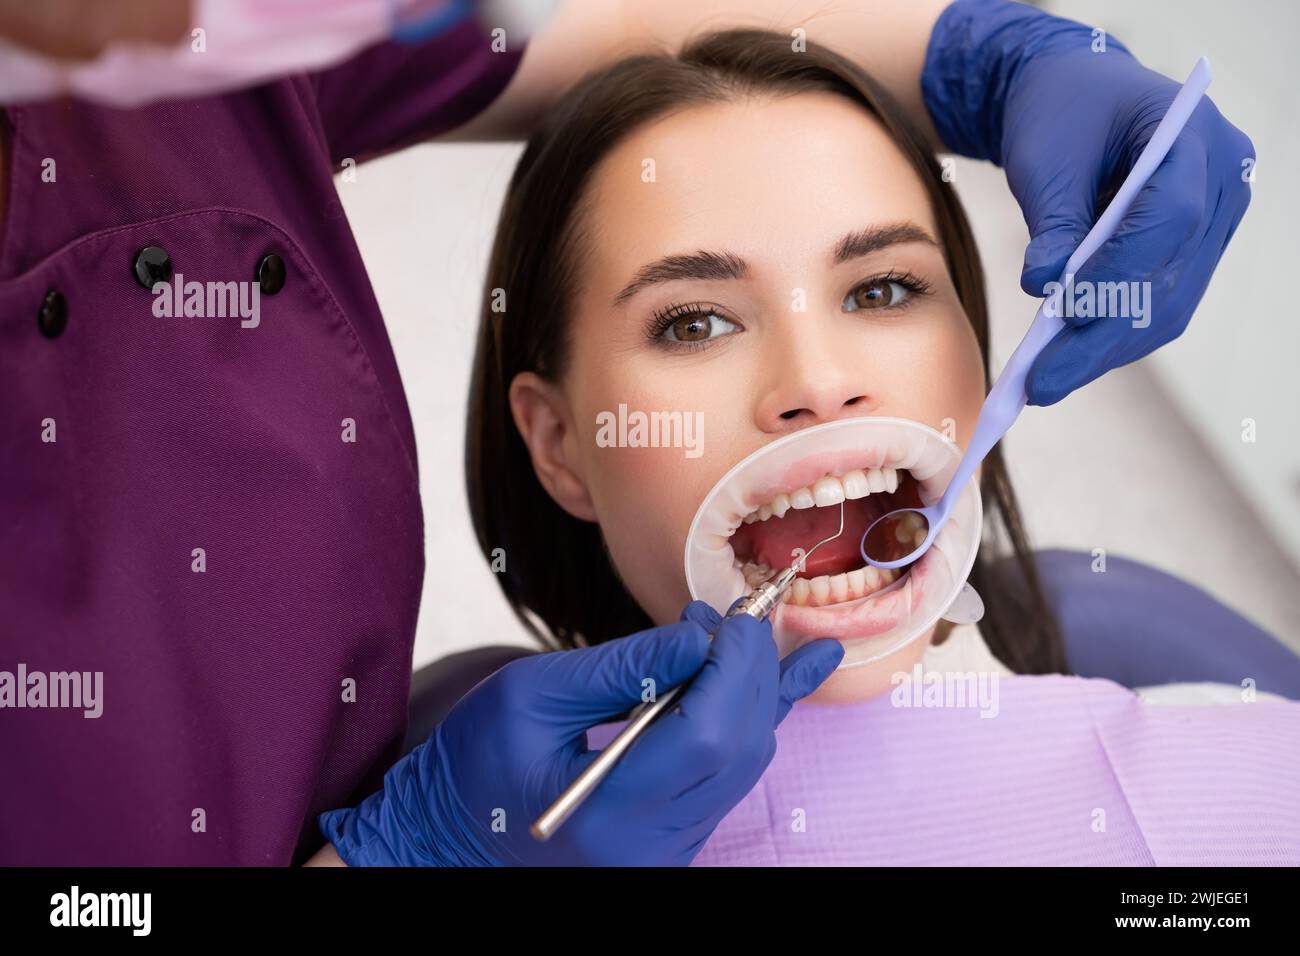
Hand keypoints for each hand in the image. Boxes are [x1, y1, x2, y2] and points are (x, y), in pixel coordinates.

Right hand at [318, 601, 842, 864]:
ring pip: (742, 766)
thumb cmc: (473, 762)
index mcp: (605, 812)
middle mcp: (648, 848)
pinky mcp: (670, 847)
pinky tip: (784, 680)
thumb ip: (621, 668)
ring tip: (752, 635)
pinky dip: (746, 722)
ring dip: (755, 694)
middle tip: (743, 614)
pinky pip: (727, 780)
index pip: (704, 735)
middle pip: (736, 751)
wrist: (446, 836)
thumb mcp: (529, 695)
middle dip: (751, 672)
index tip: (733, 615)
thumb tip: (700, 635)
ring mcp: (664, 855)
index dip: (731, 667)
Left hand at [922, 0, 1253, 405]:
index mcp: (1194, 137)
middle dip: (1102, 338)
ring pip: (1168, 306)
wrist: (1078, 96)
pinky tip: (1065, 365)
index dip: (1118, 271)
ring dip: (1104, 351)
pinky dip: (1112, 338)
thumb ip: (1052, 220)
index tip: (1063, 313)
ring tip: (1045, 385)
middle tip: (1042, 385)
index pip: (1171, 218)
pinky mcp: (1195, 254)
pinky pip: (1160, 306)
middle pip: (1170, 277)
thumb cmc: (1060, 113)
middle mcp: (1223, 183)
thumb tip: (1045, 286)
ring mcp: (1217, 222)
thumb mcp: (1044, 155)